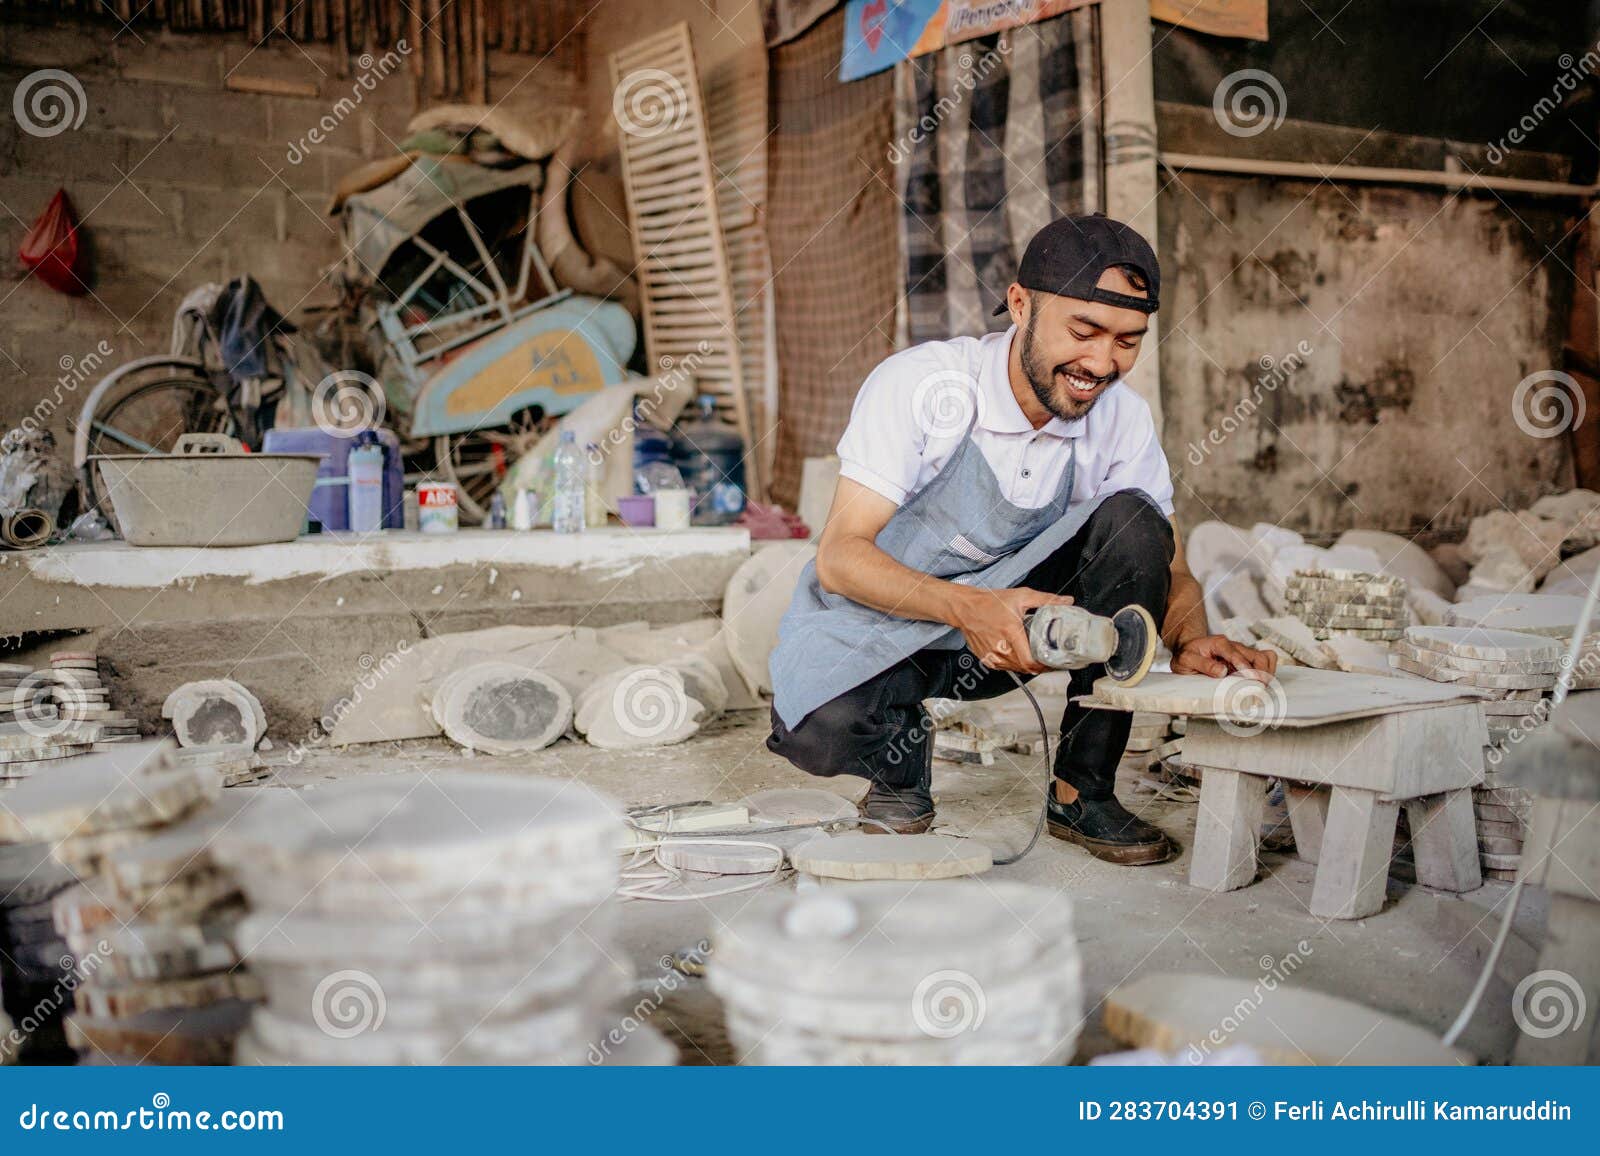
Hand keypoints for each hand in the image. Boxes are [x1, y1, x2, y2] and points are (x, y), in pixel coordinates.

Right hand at [949, 587, 1073, 673]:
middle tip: (1049, 659)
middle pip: (1025, 668)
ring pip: (1015, 669)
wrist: (965, 607)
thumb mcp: (1021, 596)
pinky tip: (1018, 655)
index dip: (1044, 665)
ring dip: (1026, 666)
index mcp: (1011, 634)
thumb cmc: (990, 602)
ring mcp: (991, 655)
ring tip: (1035, 657)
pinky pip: (1003, 667)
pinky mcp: (985, 658)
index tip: (1054, 661)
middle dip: (1039, 666)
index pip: (1030, 661)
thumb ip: (1046, 600)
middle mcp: (1000, 648)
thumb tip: (1066, 601)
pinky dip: (1013, 664)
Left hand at [1172, 635, 1277, 679]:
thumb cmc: (1187, 654)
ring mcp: (1242, 653)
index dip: (1245, 666)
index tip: (1253, 678)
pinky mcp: (1246, 660)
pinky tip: (1261, 684)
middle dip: (1262, 672)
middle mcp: (1234, 646)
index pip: (1236, 653)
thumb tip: (1222, 672)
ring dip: (1268, 673)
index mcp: (1219, 643)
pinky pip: (1265, 662)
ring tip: (1263, 688)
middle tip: (1259, 689)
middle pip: (1258, 656)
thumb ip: (1203, 664)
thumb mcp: (1186, 659)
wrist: (1189, 648)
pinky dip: (1268, 672)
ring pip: (1266, 658)